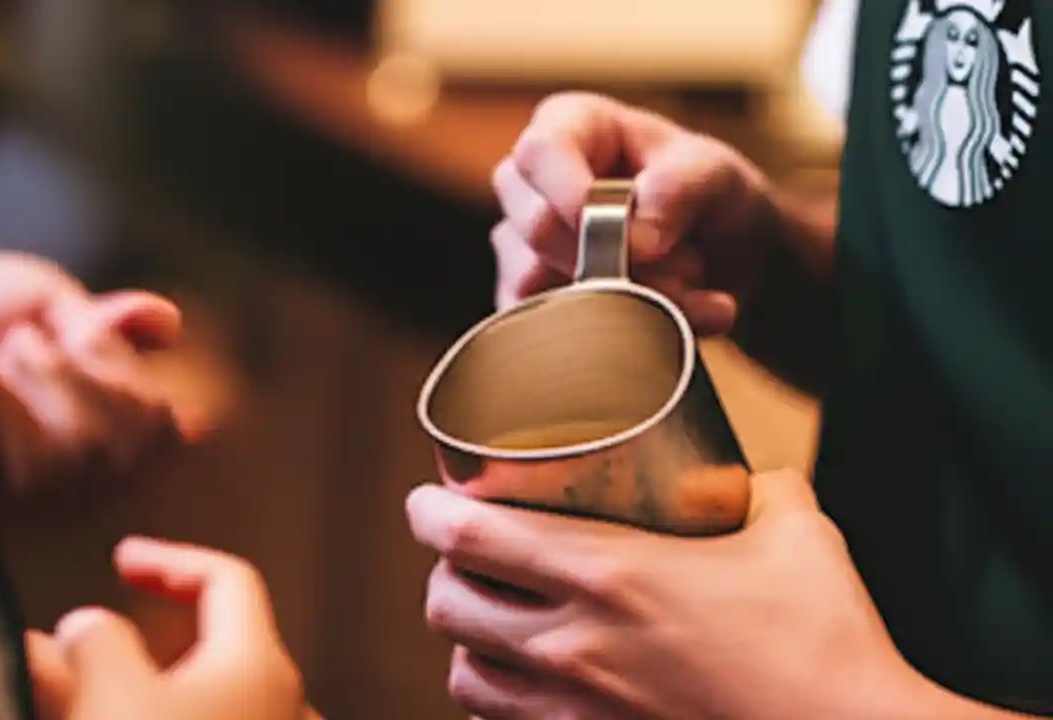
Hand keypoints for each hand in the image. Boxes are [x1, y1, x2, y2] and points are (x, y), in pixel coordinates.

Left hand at [0, 251, 200, 498]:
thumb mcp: (49, 298)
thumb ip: (107, 317)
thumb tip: (171, 324)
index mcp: (119, 420)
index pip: (157, 427)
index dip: (130, 382)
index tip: (83, 334)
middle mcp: (86, 470)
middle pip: (107, 446)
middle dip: (63, 378)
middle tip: (20, 341)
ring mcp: (32, 494)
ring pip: (52, 458)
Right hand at [26, 537, 311, 719]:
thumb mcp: (108, 693)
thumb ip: (93, 643)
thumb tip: (80, 626)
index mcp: (260, 662)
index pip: (228, 577)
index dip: (170, 558)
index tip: (124, 559)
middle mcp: (286, 704)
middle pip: (222, 648)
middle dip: (152, 646)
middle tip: (95, 655)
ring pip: (219, 701)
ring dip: (164, 692)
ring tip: (103, 702)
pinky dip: (183, 717)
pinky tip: (125, 718)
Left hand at [406, 472, 940, 719]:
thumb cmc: (828, 640)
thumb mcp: (796, 532)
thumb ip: (761, 488)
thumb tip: (748, 475)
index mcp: (608, 574)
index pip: (466, 533)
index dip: (428, 510)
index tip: (430, 498)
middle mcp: (574, 645)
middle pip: (445, 603)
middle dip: (442, 574)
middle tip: (466, 556)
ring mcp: (577, 712)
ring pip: (464, 676)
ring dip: (466, 642)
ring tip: (491, 622)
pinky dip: (500, 706)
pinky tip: (529, 687)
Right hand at [492, 92, 775, 334]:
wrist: (722, 254)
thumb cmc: (707, 192)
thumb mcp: (715, 174)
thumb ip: (681, 190)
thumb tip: (638, 241)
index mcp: (568, 125)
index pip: (541, 152)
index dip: (574, 194)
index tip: (629, 236)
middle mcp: (531, 181)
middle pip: (536, 226)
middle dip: (617, 262)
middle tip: (682, 268)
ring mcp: (522, 243)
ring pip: (538, 285)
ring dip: (624, 301)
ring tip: (682, 291)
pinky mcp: (527, 299)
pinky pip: (543, 327)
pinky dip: (608, 337)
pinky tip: (662, 327)